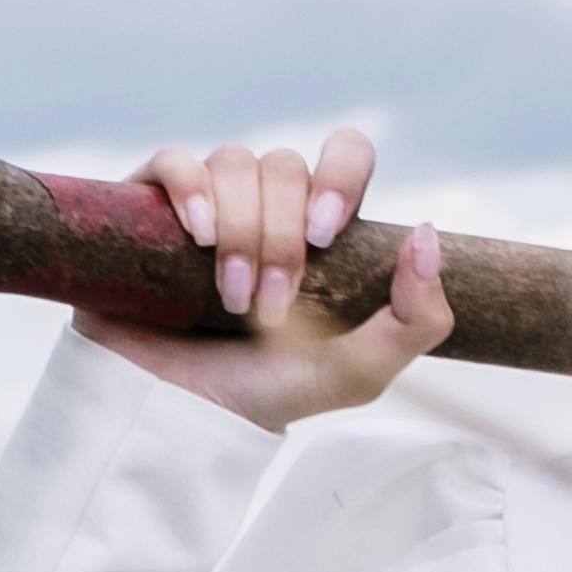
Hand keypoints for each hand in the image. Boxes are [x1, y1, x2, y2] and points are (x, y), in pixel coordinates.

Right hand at [81, 120, 453, 430]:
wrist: (175, 417)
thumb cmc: (265, 393)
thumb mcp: (356, 374)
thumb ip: (416, 320)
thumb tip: (425, 235)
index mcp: (316, 225)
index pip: (344, 154)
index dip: (340, 176)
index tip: (325, 235)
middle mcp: (263, 203)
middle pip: (285, 167)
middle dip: (281, 238)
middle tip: (269, 306)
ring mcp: (205, 201)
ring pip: (233, 162)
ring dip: (239, 230)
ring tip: (229, 296)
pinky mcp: (146, 208)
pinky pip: (172, 161)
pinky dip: (189, 189)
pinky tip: (197, 233)